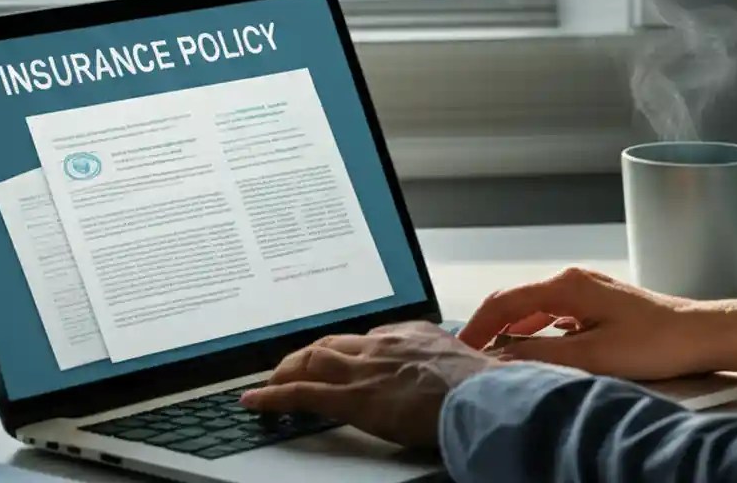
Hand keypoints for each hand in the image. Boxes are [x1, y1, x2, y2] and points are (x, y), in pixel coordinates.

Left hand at [239, 321, 505, 448]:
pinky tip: (255, 401)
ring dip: (285, 372)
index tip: (334, 359)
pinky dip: (274, 396)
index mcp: (408, 334)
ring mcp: (364, 370)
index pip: (364, 339)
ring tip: (268, 383)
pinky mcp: (353, 398)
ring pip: (310, 362)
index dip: (342, 351)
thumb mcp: (462, 359)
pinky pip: (302, 393)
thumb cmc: (481, 385)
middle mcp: (380, 345)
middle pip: (330, 344)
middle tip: (289, 368)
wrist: (480, 395)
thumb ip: (442, 358)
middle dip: (305, 356)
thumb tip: (442, 367)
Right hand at [458, 267, 736, 380]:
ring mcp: (586, 290)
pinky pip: (553, 314)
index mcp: (566, 285)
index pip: (504, 301)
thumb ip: (542, 356)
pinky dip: (535, 331)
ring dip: (513, 330)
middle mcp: (572, 280)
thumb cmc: (656, 341)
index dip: (478, 326)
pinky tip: (535, 349)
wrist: (702, 334)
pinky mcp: (598, 303)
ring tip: (497, 356)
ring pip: (534, 308)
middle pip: (515, 301)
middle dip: (490, 327)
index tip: (461, 348)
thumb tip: (501, 359)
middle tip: (472, 354)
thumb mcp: (592, 356)